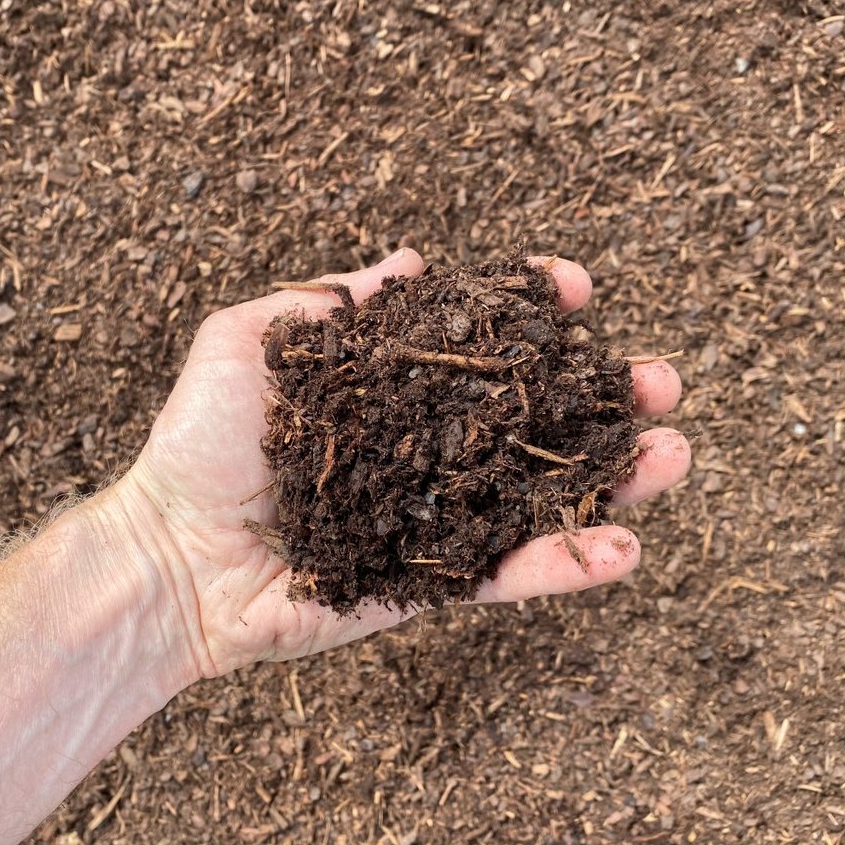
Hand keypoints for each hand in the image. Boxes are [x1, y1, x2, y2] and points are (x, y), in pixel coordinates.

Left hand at [122, 250, 689, 679]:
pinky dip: (565, 565)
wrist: (170, 554)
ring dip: (610, 476)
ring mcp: (430, 516)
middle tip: (655, 378)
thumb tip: (411, 261)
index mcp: (385, 390)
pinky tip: (624, 547)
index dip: (526, 315)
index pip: (473, 345)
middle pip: (525, 419)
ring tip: (674, 452)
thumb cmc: (198, 442)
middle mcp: (419, 449)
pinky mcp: (427, 583)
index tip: (572, 289)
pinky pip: (504, 573)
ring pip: (534, 494)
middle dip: (595, 395)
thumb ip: (331, 301)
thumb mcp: (249, 341)